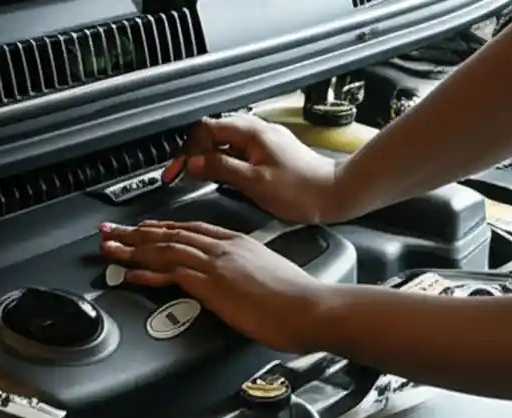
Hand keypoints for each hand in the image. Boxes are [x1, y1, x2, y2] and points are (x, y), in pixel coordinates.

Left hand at [100, 220, 327, 352]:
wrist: (309, 307)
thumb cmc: (298, 299)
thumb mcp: (271, 277)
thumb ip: (249, 275)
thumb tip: (241, 285)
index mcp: (238, 243)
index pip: (192, 229)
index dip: (163, 228)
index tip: (145, 228)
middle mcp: (223, 247)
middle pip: (170, 234)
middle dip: (136, 232)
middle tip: (112, 231)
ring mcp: (215, 263)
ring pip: (163, 249)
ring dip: (131, 247)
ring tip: (109, 247)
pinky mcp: (210, 284)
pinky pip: (169, 273)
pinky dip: (146, 271)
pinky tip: (129, 271)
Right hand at [160, 115, 349, 224]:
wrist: (334, 194)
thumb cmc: (301, 191)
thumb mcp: (255, 182)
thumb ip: (221, 169)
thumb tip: (193, 163)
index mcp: (251, 133)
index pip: (206, 129)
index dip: (187, 149)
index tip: (177, 170)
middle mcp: (258, 130)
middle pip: (215, 133)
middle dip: (195, 152)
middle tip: (183, 174)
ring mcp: (266, 140)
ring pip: (227, 142)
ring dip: (210, 157)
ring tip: (199, 176)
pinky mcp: (272, 152)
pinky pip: (240, 151)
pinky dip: (226, 161)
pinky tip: (224, 176)